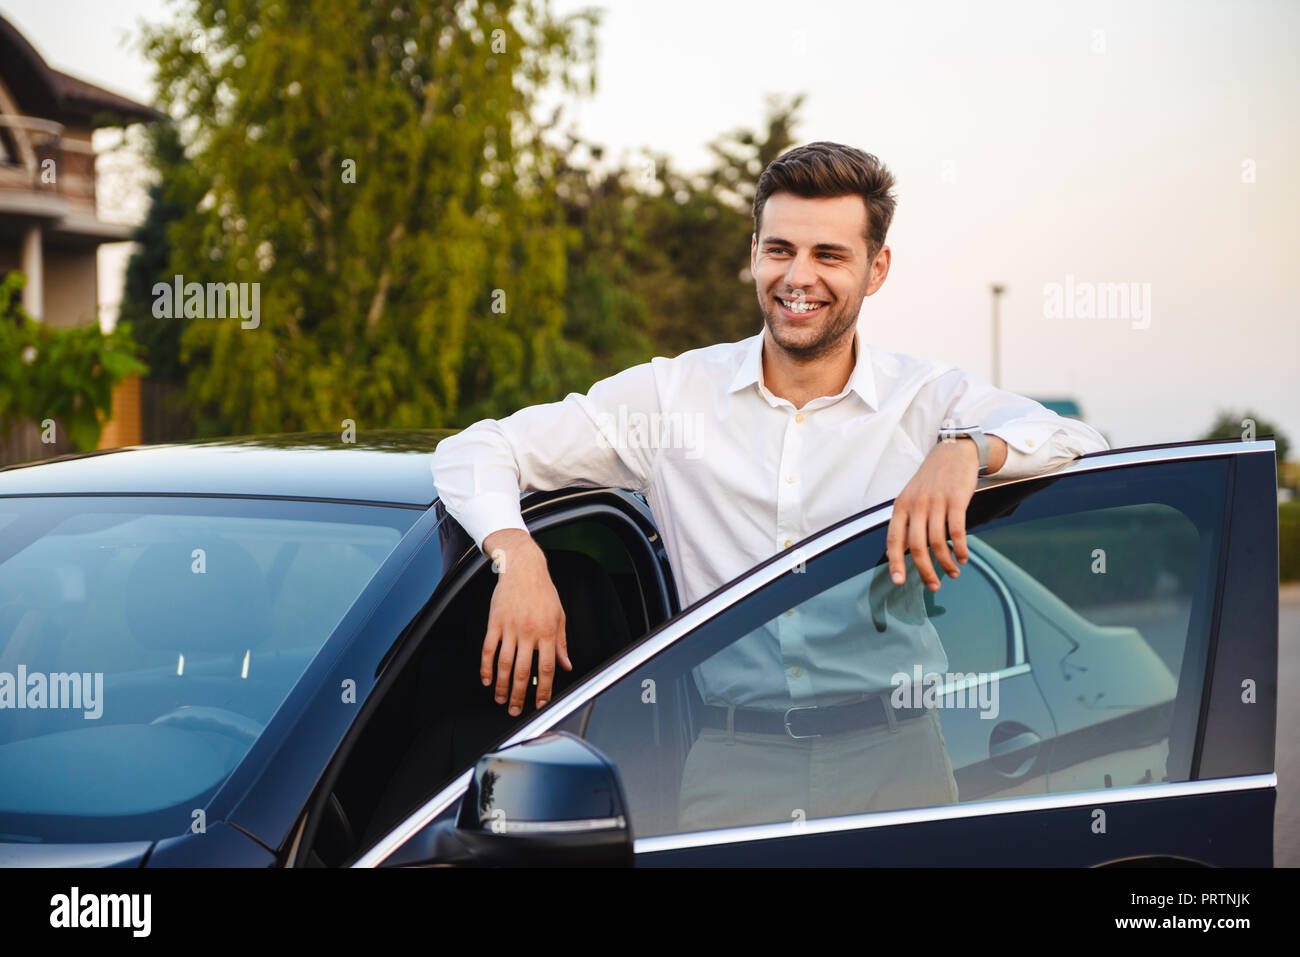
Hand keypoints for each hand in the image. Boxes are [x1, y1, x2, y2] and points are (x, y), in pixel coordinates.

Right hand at [480, 529, 571, 714]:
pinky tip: (487, 679)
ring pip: (504, 664)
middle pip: (524, 671)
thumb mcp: (560, 616)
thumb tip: (566, 665)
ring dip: (502, 685)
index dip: (545, 689)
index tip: (542, 703)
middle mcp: (529, 632)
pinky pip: (488, 649)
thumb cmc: (543, 591)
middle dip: (520, 695)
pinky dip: (486, 667)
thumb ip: (561, 643)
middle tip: (516, 710)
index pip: (547, 668)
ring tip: (501, 699)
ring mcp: (510, 628)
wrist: (523, 568)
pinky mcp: (495, 622)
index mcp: (548, 632)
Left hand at [885, 435, 1004, 590]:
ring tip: (953, 572)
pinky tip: (963, 557)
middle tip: (933, 586)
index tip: (899, 581)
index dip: (895, 562)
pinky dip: (960, 548)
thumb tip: (904, 552)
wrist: (954, 452)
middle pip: (917, 546)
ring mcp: (936, 502)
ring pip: (938, 542)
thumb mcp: (912, 496)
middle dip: (925, 570)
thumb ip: (907, 522)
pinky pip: (957, 531)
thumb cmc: (932, 479)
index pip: (894, 539)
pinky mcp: (956, 499)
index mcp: (901, 506)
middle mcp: (916, 504)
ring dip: (946, 563)